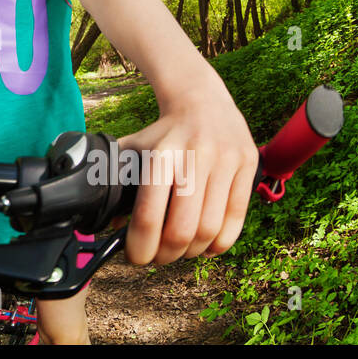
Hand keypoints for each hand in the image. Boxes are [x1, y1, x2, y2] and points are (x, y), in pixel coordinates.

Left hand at [112, 80, 257, 266]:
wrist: (201, 101)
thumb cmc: (162, 134)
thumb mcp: (134, 148)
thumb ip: (115, 182)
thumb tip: (110, 224)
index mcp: (161, 154)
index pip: (149, 215)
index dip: (140, 246)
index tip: (135, 256)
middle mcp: (194, 157)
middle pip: (182, 231)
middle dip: (166, 254)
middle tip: (158, 257)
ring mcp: (225, 162)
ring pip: (210, 230)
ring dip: (192, 252)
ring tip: (180, 250)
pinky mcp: (247, 166)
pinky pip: (236, 220)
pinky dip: (219, 242)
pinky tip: (205, 244)